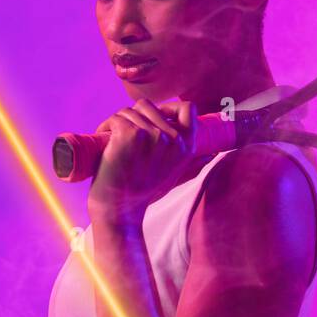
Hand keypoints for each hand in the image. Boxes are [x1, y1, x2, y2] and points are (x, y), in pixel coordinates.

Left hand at [87, 98, 197, 227]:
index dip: (168, 108)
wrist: (120, 209)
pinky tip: (105, 139)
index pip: (187, 108)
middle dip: (133, 117)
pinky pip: (115, 117)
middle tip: (126, 135)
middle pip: (148, 106)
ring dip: (117, 122)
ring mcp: (151, 135)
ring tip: (113, 140)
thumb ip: (193, 164)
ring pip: (128, 111)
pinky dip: (105, 126)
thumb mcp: (176, 177)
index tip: (155, 119)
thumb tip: (211, 156)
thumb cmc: (145, 193)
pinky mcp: (129, 134)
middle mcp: (172, 139)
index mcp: (187, 146)